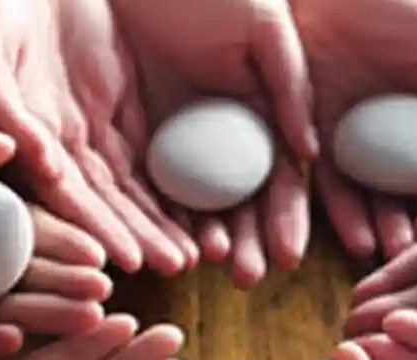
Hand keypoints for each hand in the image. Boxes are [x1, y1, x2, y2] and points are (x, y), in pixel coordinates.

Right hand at [0, 0, 195, 274]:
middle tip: (176, 266)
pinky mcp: (122, 106)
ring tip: (196, 253)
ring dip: (162, 220)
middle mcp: (60, 144)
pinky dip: (177, 182)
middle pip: (105, 200)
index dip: (95, 228)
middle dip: (139, 236)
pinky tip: (205, 208)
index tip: (128, 262)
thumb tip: (39, 165)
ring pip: (134, 184)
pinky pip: (155, 152)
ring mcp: (93, 128)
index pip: (64, 195)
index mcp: (23, 137)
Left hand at [110, 0, 313, 286]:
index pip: (272, 181)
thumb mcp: (265, 27)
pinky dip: (128, 213)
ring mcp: (155, 139)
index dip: (283, 219)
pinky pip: (115, 180)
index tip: (287, 256)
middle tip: (245, 276)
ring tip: (194, 265)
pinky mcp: (103, 132)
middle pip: (226, 204)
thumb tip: (312, 153)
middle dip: (239, 243)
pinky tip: (140, 241)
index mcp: (249, 117)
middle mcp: (205, 139)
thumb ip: (289, 86)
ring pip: (173, 201)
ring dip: (185, 237)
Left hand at [292, 0, 416, 259]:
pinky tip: (355, 238)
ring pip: (372, 196)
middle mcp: (398, 135)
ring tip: (388, 255)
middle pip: (413, 193)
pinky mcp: (313, 140)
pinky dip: (342, 213)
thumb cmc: (405, 1)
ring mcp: (356, 141)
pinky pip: (328, 184)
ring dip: (381, 229)